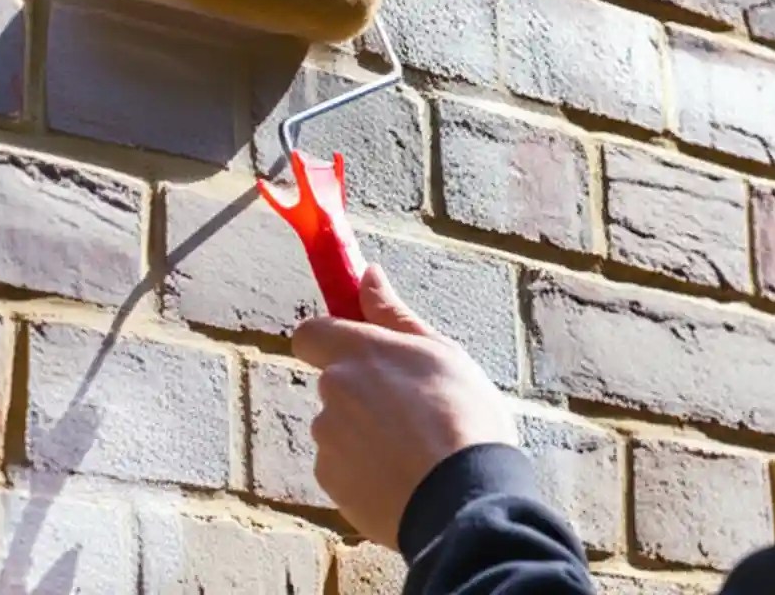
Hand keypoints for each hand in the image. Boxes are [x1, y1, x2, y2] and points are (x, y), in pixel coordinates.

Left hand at [291, 264, 517, 549]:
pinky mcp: (331, 483)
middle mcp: (333, 392)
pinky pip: (343, 468)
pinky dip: (365, 470)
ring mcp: (328, 440)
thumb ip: (394, 315)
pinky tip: (404, 477)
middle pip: (335, 384)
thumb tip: (368, 274)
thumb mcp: (441, 353)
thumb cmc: (463, 417)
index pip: (310, 332)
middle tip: (413, 410)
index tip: (358, 347)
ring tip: (416, 451)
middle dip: (363, 394)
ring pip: (340, 428)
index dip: (330, 338)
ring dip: (366, 434)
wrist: (463, 499)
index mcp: (359, 353)